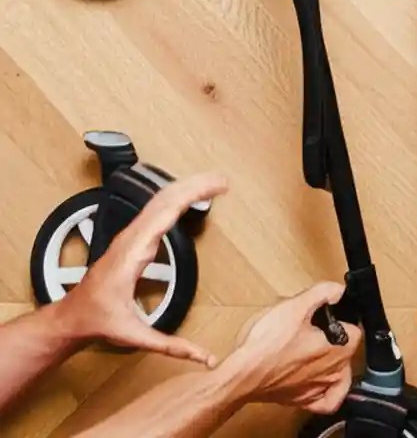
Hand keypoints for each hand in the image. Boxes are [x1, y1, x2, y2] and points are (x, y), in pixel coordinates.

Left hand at [53, 173, 227, 366]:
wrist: (71, 316)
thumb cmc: (97, 320)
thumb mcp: (135, 336)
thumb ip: (172, 346)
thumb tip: (205, 357)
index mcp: (133, 254)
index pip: (164, 213)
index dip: (191, 196)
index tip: (215, 188)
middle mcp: (131, 239)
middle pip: (164, 198)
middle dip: (195, 184)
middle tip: (223, 180)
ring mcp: (131, 237)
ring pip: (159, 200)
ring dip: (186, 188)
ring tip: (213, 184)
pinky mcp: (133, 240)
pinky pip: (155, 211)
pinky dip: (176, 199)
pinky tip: (188, 198)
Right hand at [218, 282, 361, 413]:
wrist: (242, 374)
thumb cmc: (266, 344)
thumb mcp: (295, 306)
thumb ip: (322, 293)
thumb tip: (338, 290)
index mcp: (340, 348)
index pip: (355, 330)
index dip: (340, 319)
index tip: (326, 316)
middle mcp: (335, 371)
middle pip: (346, 351)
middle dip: (334, 339)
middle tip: (312, 330)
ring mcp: (320, 388)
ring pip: (338, 374)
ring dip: (330, 362)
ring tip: (316, 352)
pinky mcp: (303, 401)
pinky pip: (326, 400)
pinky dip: (326, 391)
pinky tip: (319, 382)